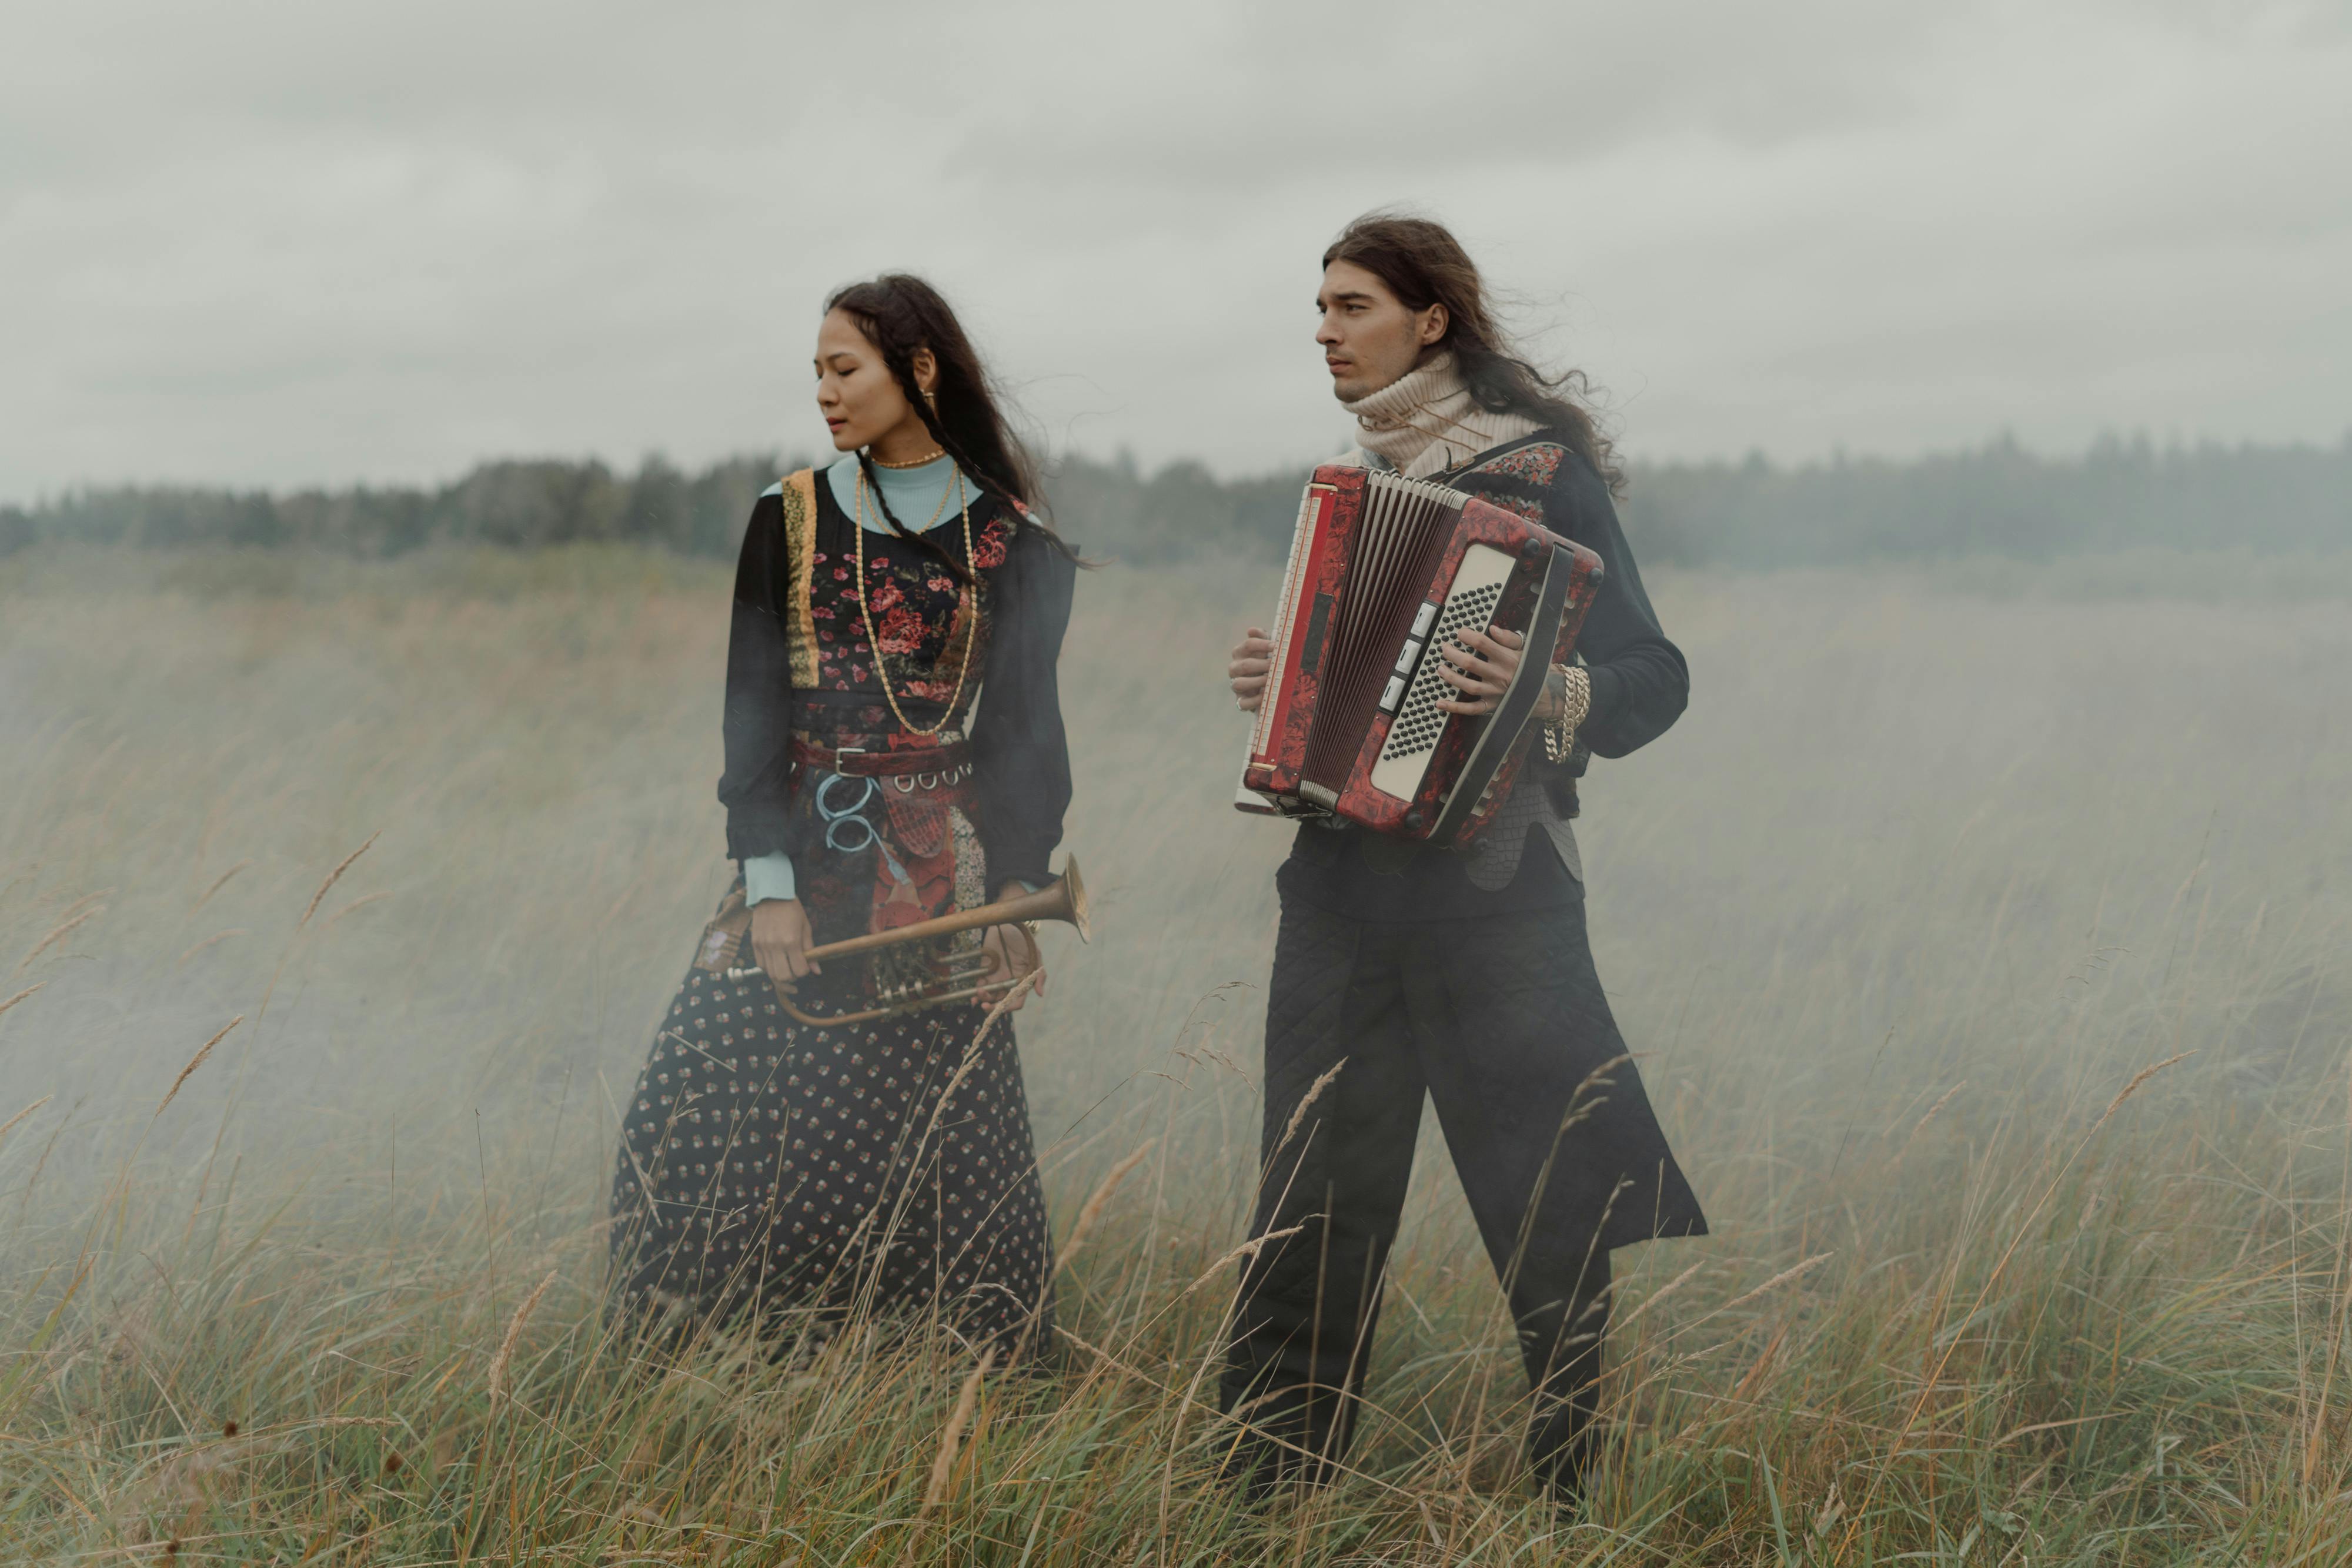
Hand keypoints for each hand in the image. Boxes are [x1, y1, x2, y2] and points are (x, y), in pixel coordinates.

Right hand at [751, 898, 818, 986]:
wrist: (771, 894)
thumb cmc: (792, 909)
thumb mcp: (806, 927)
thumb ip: (810, 951)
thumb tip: (817, 971)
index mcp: (791, 941)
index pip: (799, 971)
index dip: (804, 971)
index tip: (805, 965)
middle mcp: (775, 946)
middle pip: (783, 977)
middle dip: (792, 977)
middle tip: (795, 969)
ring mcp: (763, 946)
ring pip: (770, 974)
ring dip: (780, 974)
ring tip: (786, 967)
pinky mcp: (754, 944)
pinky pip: (761, 965)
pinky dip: (769, 967)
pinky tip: (776, 960)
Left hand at [976, 885, 1046, 1011]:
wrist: (1008, 924)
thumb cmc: (1024, 939)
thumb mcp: (1036, 955)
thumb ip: (1039, 975)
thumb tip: (1040, 994)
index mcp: (1022, 981)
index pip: (1017, 1001)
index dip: (1009, 1007)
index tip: (1001, 1007)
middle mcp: (1009, 982)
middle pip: (1001, 1002)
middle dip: (993, 1007)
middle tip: (985, 1006)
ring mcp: (996, 978)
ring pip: (989, 996)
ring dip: (983, 1000)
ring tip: (978, 995)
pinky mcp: (985, 971)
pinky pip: (980, 986)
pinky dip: (976, 994)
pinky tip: (973, 996)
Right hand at [1229, 627, 1273, 712]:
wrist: (1262, 685)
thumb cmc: (1264, 663)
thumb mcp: (1264, 649)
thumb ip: (1261, 637)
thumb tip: (1251, 630)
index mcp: (1240, 653)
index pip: (1248, 645)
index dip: (1262, 644)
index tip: (1276, 646)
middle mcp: (1235, 668)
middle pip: (1244, 665)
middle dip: (1261, 665)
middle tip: (1275, 665)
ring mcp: (1236, 685)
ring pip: (1238, 684)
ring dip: (1256, 682)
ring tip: (1269, 680)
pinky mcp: (1240, 701)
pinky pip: (1243, 703)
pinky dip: (1254, 700)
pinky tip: (1265, 695)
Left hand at [1435, 626, 1524, 714]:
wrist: (1544, 692)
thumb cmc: (1528, 668)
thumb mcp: (1524, 649)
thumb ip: (1509, 638)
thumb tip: (1493, 629)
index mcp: (1507, 658)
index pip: (1483, 643)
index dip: (1467, 636)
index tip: (1460, 633)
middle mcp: (1500, 675)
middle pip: (1471, 664)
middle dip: (1453, 655)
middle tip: (1445, 649)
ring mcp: (1495, 692)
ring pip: (1469, 685)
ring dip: (1451, 677)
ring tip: (1440, 668)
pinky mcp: (1491, 706)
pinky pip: (1471, 709)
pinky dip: (1454, 707)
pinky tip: (1440, 702)